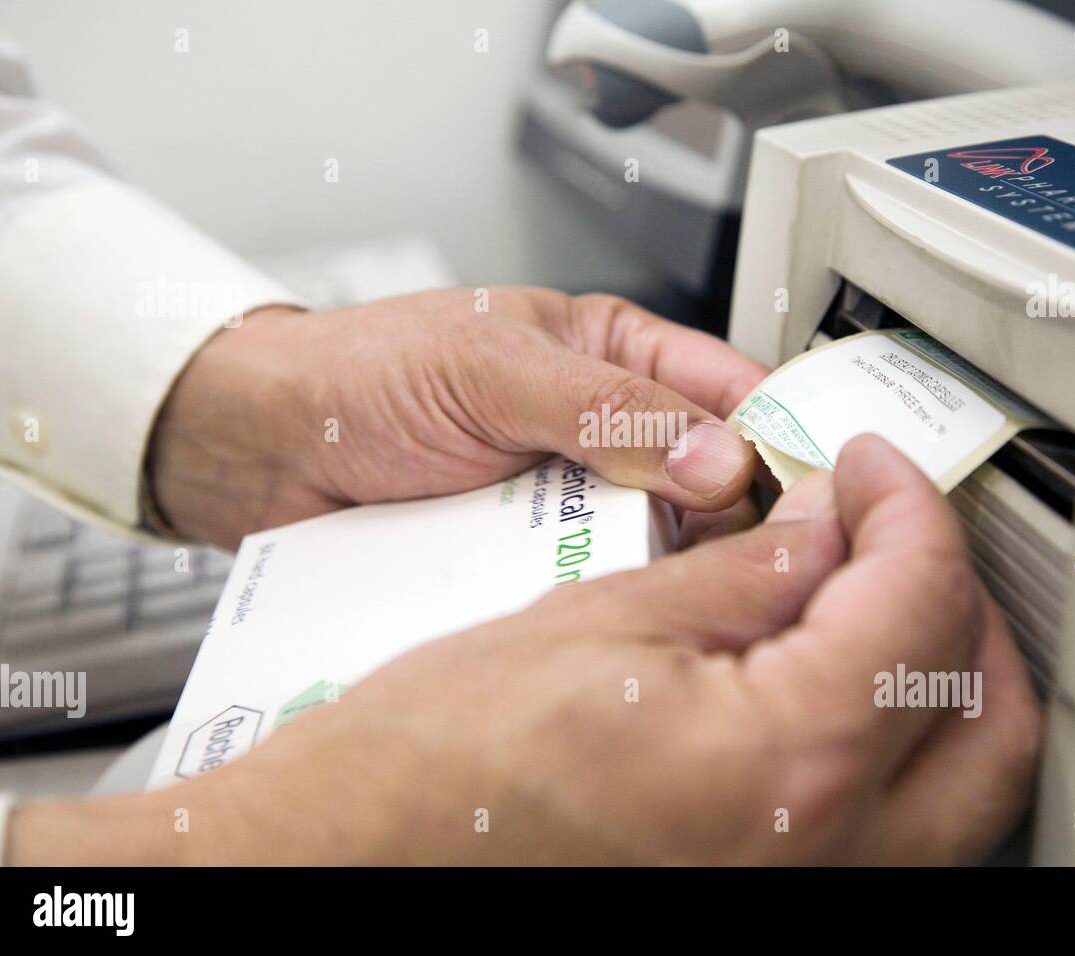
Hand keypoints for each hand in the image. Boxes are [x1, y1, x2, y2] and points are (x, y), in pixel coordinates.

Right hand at [12, 437, 1039, 863]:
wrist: (357, 860)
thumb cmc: (433, 764)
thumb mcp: (598, 621)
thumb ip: (742, 574)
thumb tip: (822, 530)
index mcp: (785, 759)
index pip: (917, 601)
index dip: (906, 506)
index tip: (870, 467)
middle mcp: (819, 852)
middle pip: (982, 715)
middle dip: (959, 599)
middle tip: (903, 528)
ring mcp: (799, 894)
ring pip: (960, 791)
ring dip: (948, 682)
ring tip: (888, 599)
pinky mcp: (763, 903)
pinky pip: (889, 830)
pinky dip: (895, 747)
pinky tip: (838, 687)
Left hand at [148, 289, 767, 548]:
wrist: (258, 447)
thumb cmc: (363, 374)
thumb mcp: (494, 369)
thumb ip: (608, 409)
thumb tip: (718, 456)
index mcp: (616, 356)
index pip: (733, 389)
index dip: (779, 435)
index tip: (816, 494)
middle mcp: (605, 431)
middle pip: (710, 480)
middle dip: (729, 519)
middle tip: (749, 565)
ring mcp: (566, 501)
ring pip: (655, 543)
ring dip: (663, 568)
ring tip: (677, 595)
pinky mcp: (526, 558)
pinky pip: (588, 584)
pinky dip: (602, 602)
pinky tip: (610, 619)